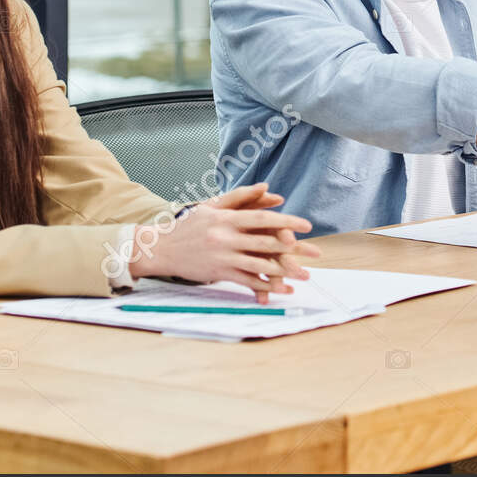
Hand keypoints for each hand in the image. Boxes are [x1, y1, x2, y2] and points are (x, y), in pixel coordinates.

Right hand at [130, 182, 320, 298]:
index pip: (262, 218)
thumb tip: (268, 187)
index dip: (287, 221)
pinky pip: (246, 281)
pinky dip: (265, 286)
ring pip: (259, 265)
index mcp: (227, 219)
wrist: (161, 248)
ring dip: (284, 271)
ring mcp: (223, 257)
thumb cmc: (189, 225)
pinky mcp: (219, 274)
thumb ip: (240, 196)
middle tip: (315, 252)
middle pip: (265, 242)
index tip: (306, 226)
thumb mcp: (212, 206)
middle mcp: (226, 238)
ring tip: (304, 274)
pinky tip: (281, 289)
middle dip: (294, 249)